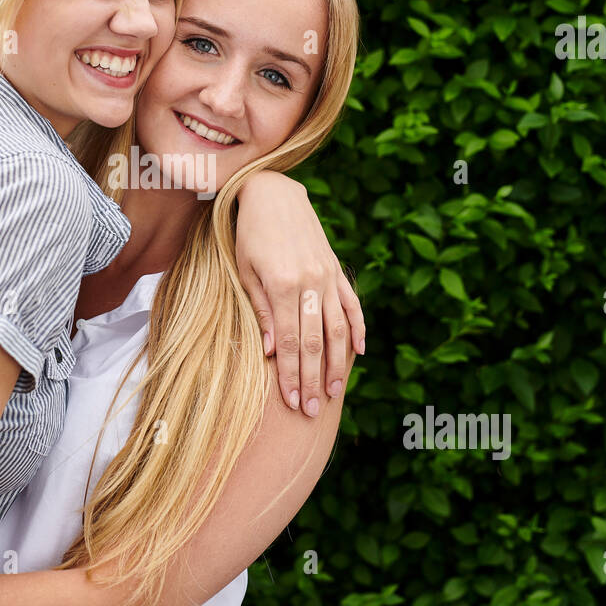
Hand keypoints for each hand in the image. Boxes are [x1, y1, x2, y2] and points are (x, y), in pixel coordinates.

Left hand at [234, 172, 364, 415]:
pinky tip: (360, 353)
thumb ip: (262, 311)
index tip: (292, 403)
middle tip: (312, 411)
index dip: (293, 376)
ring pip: (339, 329)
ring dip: (338, 364)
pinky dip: (358, 329)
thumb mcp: (245, 271)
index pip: (292, 343)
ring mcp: (329, 276)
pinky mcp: (337, 270)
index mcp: (284, 285)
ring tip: (335, 393)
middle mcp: (311, 283)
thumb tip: (274, 352)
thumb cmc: (249, 234)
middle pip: (316, 343)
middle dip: (314, 381)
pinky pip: (353, 305)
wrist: (273, 193)